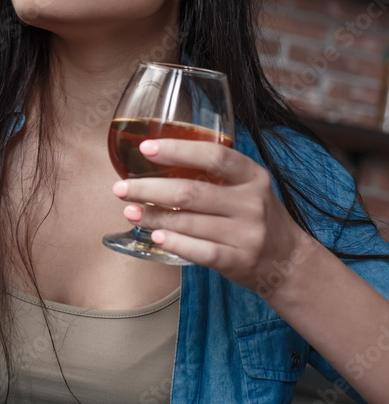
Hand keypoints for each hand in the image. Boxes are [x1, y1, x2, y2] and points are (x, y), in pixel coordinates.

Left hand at [111, 138, 305, 289]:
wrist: (287, 261)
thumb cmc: (254, 217)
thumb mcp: (245, 187)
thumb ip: (213, 174)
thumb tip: (155, 159)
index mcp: (252, 177)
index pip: (214, 156)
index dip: (178, 150)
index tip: (146, 148)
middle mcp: (252, 203)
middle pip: (191, 192)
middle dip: (149, 189)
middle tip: (121, 188)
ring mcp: (247, 234)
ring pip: (189, 222)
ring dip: (153, 218)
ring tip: (130, 212)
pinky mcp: (239, 261)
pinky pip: (200, 251)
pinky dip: (175, 243)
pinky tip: (154, 237)